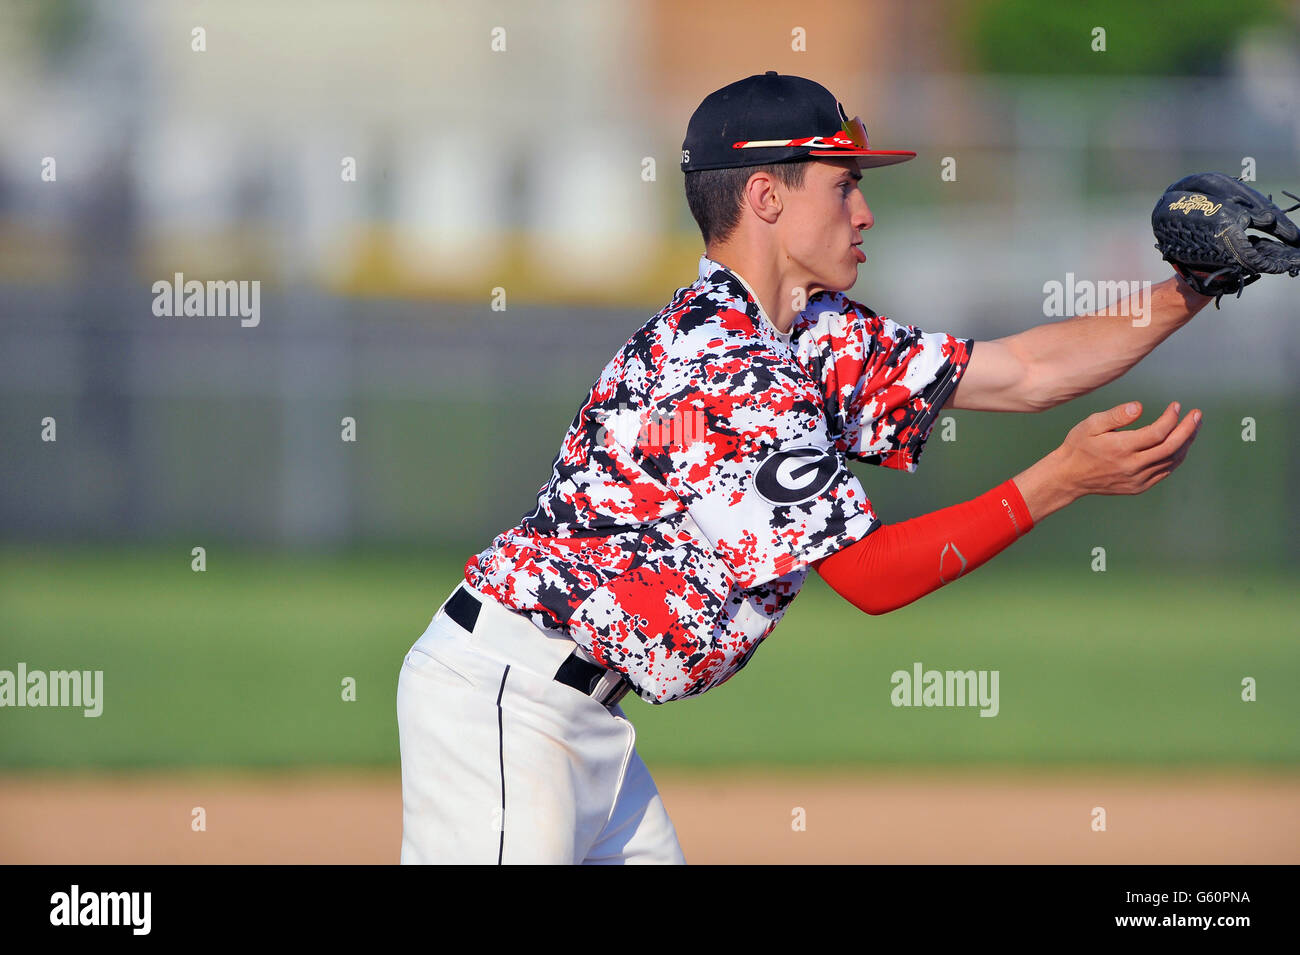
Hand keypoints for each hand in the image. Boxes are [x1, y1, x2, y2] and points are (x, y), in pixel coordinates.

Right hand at [1055, 400, 1201, 497]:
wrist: (1069, 477)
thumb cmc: (1079, 445)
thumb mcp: (1090, 424)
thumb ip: (1116, 415)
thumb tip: (1139, 406)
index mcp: (1120, 448)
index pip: (1157, 433)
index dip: (1171, 418)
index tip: (1176, 405)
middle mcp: (1132, 466)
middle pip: (1171, 447)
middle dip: (1188, 429)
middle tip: (1197, 414)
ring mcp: (1137, 479)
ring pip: (1171, 460)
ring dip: (1186, 443)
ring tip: (1193, 427)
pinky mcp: (1139, 487)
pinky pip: (1165, 471)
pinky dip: (1177, 457)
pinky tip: (1180, 444)